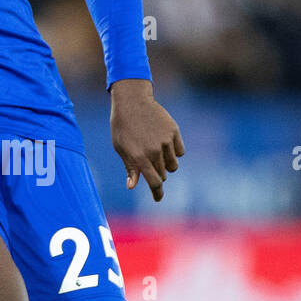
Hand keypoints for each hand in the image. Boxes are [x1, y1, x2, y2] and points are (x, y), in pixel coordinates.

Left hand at [110, 78, 183, 202]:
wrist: (132, 102)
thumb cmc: (122, 127)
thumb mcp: (120, 148)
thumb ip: (130, 168)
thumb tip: (132, 186)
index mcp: (139, 158)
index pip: (154, 182)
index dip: (157, 193)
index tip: (158, 198)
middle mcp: (154, 151)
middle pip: (163, 174)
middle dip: (158, 174)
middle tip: (150, 164)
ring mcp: (166, 141)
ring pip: (174, 165)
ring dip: (167, 164)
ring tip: (157, 153)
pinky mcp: (174, 132)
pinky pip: (180, 151)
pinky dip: (175, 152)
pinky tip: (165, 144)